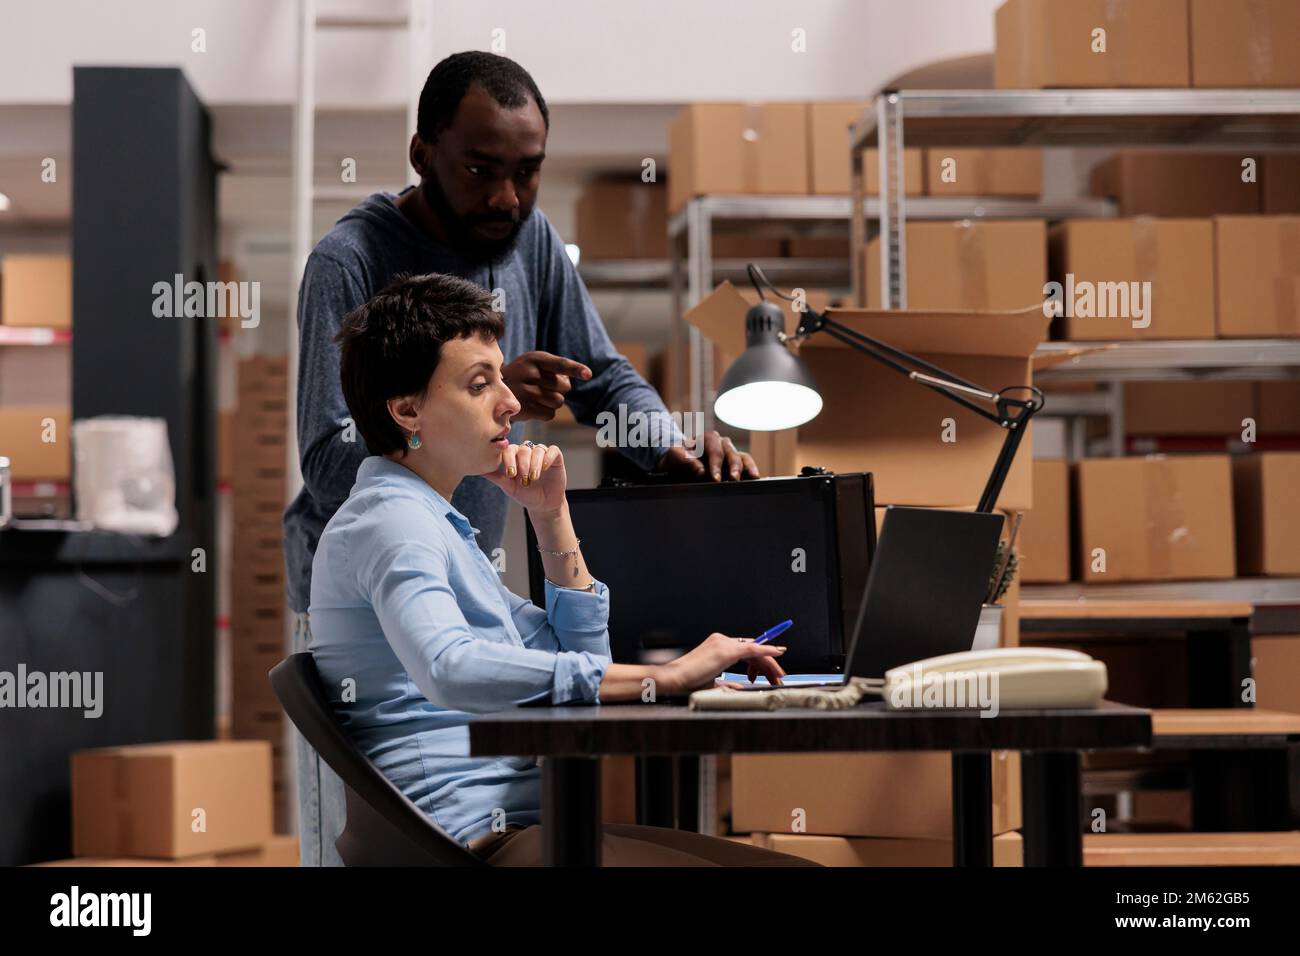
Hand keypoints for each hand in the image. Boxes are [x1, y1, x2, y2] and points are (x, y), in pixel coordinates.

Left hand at [480, 442, 566, 512]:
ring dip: (534, 464)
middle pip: (523, 449)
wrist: (543, 504)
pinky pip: (552, 450)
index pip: (508, 450)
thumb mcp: (508, 487)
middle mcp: (527, 452)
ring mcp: (541, 453)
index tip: (510, 475)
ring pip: (537, 450)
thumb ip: (496, 477)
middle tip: (523, 480)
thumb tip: (478, 470)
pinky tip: (544, 468)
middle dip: (522, 465)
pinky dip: (548, 458)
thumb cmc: (525, 494)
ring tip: (533, 478)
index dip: (508, 460)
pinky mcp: (555, 457)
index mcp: (514, 456)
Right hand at [502, 351, 592, 420]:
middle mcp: (530, 373)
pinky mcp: (524, 408)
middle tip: (544, 387)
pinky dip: (545, 413)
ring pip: (558, 402)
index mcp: (535, 358)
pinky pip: (550, 414)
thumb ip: (553, 368)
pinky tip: (534, 407)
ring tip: (537, 397)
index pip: (560, 364)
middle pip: (564, 387)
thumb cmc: (521, 376)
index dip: (576, 369)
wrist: (492, 389)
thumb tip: (571, 380)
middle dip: (560, 389)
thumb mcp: (533, 364)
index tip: (588, 374)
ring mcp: (526, 392)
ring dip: (553, 402)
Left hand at [657, 431, 759, 481]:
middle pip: (731, 453)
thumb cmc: (677, 458)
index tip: (715, 479)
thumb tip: (701, 471)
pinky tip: (757, 478)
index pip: (714, 450)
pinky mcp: (736, 462)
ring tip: (753, 477)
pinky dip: (752, 469)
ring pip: (742, 457)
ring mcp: (730, 452)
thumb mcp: (676, 457)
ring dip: (747, 467)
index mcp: (707, 438)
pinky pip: (746, 463)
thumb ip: (686, 462)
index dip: (715, 465)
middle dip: (733, 467)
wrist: (679, 462)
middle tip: (733, 479)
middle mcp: (721, 442)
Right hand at [659, 633, 785, 695]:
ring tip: (777, 677)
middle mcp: (721, 640)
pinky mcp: (726, 650)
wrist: (674, 678)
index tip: (769, 672)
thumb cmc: (688, 681)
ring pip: (755, 650)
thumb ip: (726, 683)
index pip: (745, 651)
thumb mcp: (711, 682)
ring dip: (769, 663)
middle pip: (753, 650)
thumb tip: (739, 687)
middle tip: (778, 677)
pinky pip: (752, 648)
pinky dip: (767, 650)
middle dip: (768, 664)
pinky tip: (778, 652)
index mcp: (717, 646)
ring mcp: (723, 643)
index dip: (760, 661)